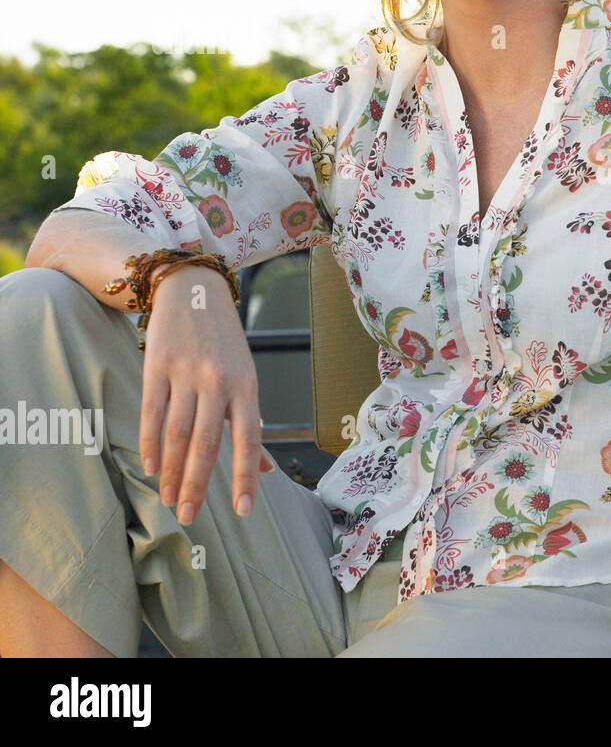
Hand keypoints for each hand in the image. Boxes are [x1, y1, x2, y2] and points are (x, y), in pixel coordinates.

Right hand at [138, 266, 273, 526]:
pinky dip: (151, 442)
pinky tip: (150, 466)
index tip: (243, 509)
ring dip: (171, 471)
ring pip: (178, 432)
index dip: (246, 475)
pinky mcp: (158, 365)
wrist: (194, 290)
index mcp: (247, 386)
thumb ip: (250, 424)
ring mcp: (187, 373)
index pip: (249, 439)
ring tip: (169, 498)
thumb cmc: (224, 344)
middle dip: (198, 483)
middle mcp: (219, 381)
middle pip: (207, 442)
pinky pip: (153, 411)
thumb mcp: (246, 378)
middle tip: (188, 516)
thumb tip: (265, 470)